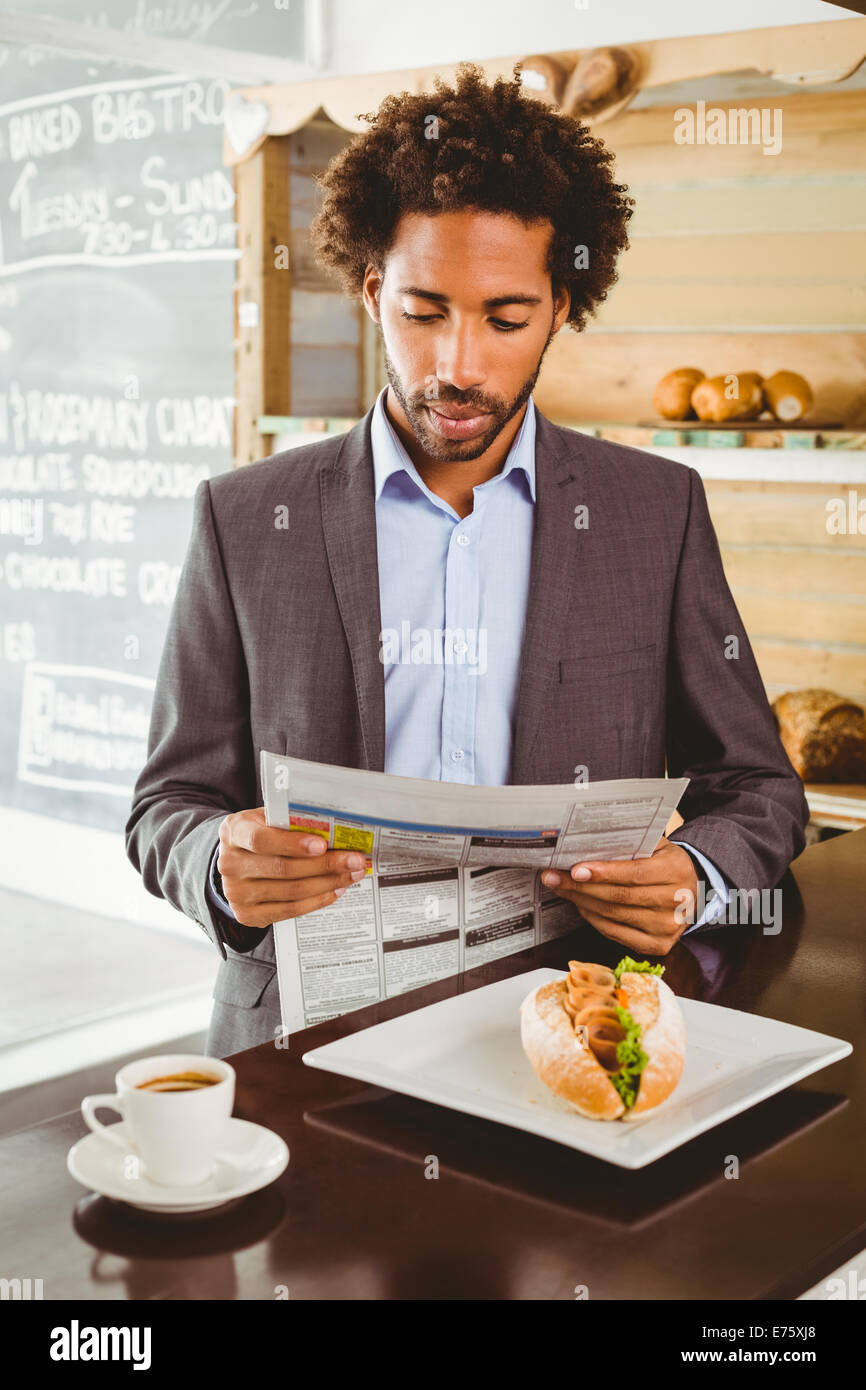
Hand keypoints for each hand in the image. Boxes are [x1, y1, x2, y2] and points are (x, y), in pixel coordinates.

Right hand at [217, 807, 369, 928]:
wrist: (237, 861)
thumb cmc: (261, 834)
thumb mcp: (267, 819)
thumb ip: (291, 821)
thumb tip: (335, 827)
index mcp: (234, 832)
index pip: (262, 840)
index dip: (293, 843)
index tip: (322, 844)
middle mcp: (230, 864)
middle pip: (283, 868)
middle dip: (325, 864)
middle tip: (355, 860)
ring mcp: (237, 893)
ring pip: (291, 891)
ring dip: (328, 883)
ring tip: (352, 874)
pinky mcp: (247, 914)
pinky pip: (289, 910)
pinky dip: (317, 900)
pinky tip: (335, 890)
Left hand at [540, 835, 698, 956]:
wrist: (692, 890)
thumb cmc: (665, 863)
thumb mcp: (656, 846)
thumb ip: (631, 843)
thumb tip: (589, 842)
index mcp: (676, 872)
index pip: (635, 874)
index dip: (603, 873)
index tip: (575, 869)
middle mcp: (675, 903)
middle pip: (619, 897)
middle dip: (581, 887)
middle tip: (554, 877)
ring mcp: (667, 928)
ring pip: (613, 916)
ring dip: (581, 902)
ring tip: (562, 888)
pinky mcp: (657, 945)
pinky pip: (615, 933)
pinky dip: (593, 919)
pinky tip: (580, 904)